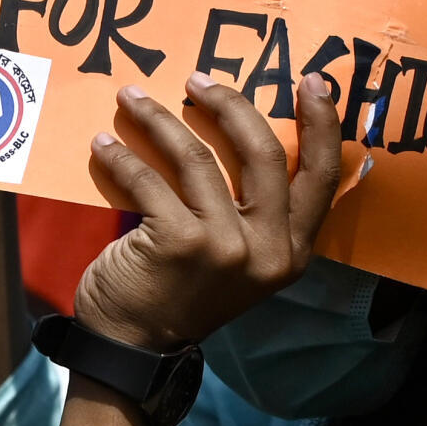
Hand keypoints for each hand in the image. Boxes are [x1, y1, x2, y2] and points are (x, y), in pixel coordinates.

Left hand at [75, 71, 344, 350]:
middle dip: (229, 105)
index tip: (311, 80)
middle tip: (197, 79)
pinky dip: (122, 155)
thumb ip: (250, 211)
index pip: (321, 177)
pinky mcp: (178, 243)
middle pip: (262, 152)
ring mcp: (224, 246)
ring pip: (196, 157)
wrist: (135, 346)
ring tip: (133, 97)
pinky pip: (148, 180)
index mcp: (292, 250)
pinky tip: (103, 142)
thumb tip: (237, 130)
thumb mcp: (237, 258)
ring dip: (159, 119)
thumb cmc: (180, 291)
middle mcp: (267, 248)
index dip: (322, 124)